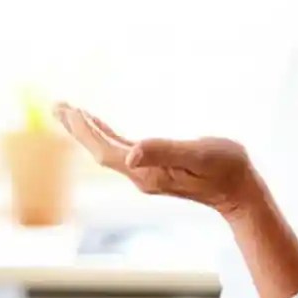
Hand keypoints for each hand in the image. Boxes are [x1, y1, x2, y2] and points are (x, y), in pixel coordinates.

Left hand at [51, 102, 262, 218]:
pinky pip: (122, 150)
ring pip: (108, 151)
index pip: (107, 151)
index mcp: (147, 172)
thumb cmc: (226, 169)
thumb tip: (130, 153)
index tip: (71, 110)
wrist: (242, 192)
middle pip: (100, 151)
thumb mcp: (199, 156)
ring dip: (89, 132)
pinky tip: (103, 127)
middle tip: (56, 106)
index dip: (87, 132)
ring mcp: (147, 174)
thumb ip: (165, 152)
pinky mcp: (156, 170)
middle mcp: (142, 175)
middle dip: (78, 129)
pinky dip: (107, 136)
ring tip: (71, 112)